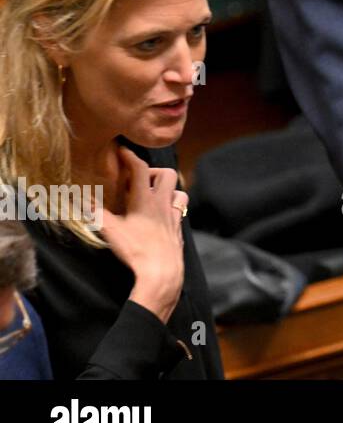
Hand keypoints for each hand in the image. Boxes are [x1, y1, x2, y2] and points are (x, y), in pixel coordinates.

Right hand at [96, 145, 186, 323]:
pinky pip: (180, 209)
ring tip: (151, 196)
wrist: (162, 271)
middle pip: (168, 173)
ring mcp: (173, 215)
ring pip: (178, 191)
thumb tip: (81, 200)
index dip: (130, 157)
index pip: (140, 169)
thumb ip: (96, 214)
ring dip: (167, 189)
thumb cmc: (136, 250)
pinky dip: (172, 206)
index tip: (122, 151)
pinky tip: (160, 215)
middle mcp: (163, 203)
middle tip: (138, 180)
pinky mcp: (178, 229)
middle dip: (153, 171)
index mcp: (145, 199)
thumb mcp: (111, 231)